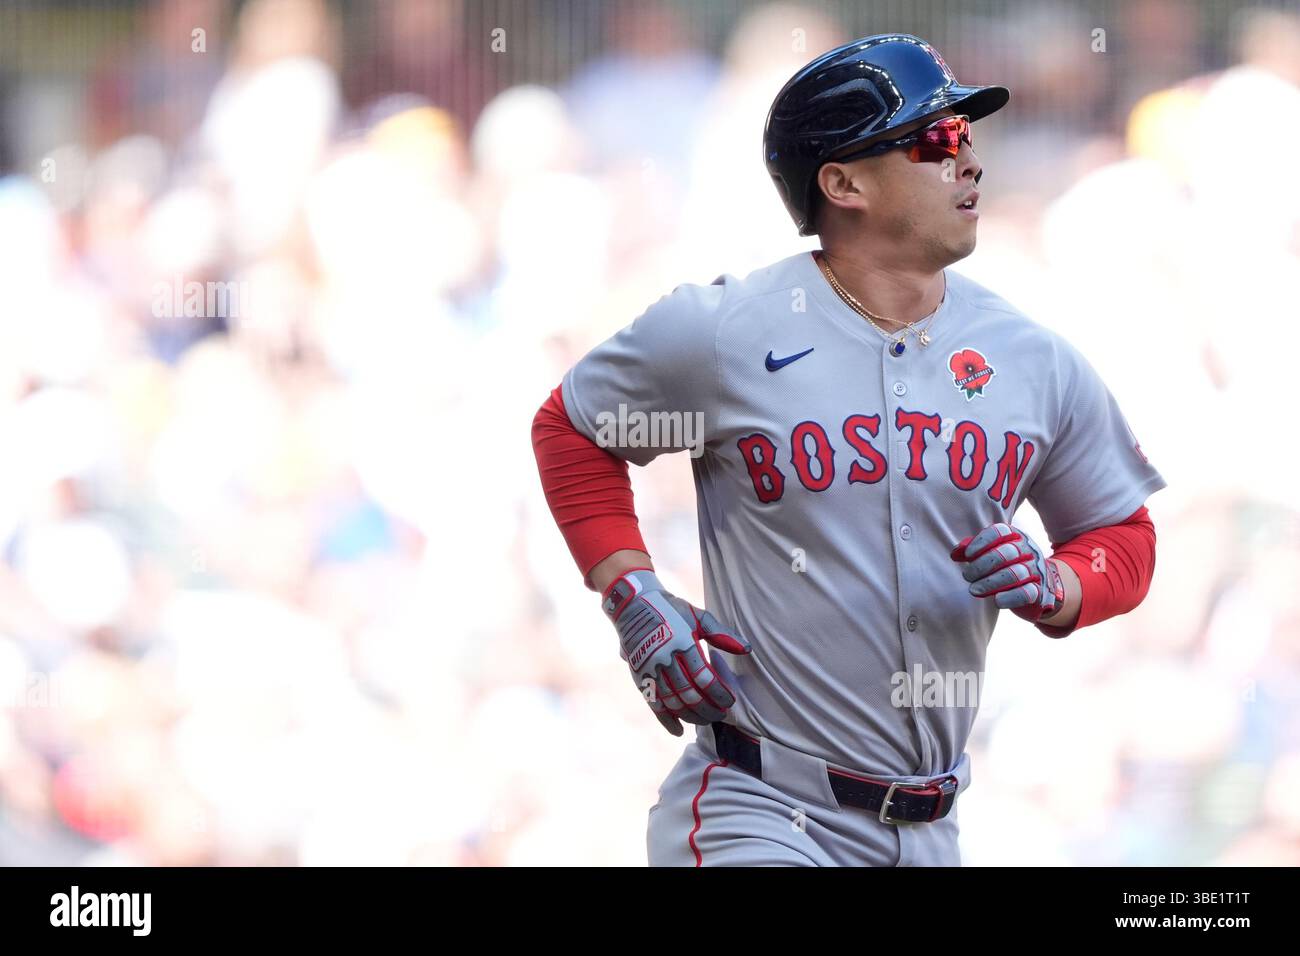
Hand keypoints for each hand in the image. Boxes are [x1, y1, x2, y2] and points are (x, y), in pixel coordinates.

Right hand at [601, 569, 751, 735]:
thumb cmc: (671, 609)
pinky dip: (666, 719)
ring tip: (705, 721)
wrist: (632, 604)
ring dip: (691, 716)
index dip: (718, 693)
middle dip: (708, 709)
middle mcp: (665, 658)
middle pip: (689, 694)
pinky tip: (679, 730)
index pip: (704, 677)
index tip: (730, 701)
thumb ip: (721, 635)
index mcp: (682, 642)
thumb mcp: (698, 616)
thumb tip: (747, 649)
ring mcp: (650, 669)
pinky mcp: (639, 676)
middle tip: (720, 715)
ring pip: (672, 702)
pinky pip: (653, 703)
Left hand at [950, 522, 1064, 623]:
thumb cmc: (1007, 566)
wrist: (1040, 585)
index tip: (967, 555)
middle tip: (967, 576)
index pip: (1000, 531)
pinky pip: (1027, 593)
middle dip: (982, 565)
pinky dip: (1010, 597)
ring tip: (974, 590)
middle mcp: (1028, 550)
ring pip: (1015, 573)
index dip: (981, 542)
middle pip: (1007, 552)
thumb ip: (974, 551)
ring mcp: (1036, 569)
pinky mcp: (1039, 590)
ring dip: (990, 583)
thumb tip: (955, 554)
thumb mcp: (993, 554)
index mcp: (1015, 536)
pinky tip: (996, 600)